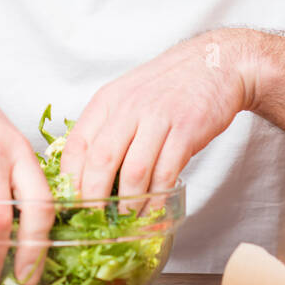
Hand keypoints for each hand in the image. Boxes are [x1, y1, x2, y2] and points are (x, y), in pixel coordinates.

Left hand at [59, 28, 255, 211]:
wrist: (214, 64)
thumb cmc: (168, 86)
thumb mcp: (127, 96)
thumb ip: (106, 128)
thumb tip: (84, 172)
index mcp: (107, 101)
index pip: (76, 145)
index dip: (70, 180)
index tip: (71, 202)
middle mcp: (128, 107)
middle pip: (101, 162)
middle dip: (94, 198)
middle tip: (94, 220)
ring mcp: (158, 118)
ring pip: (133, 173)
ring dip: (127, 205)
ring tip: (125, 221)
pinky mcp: (186, 131)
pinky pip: (166, 174)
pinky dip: (157, 199)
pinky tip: (153, 210)